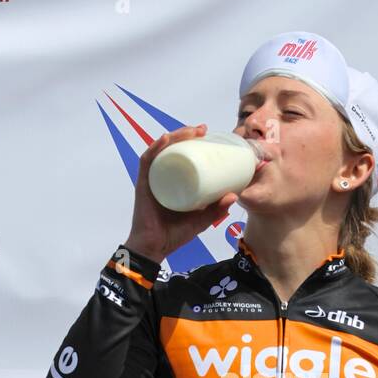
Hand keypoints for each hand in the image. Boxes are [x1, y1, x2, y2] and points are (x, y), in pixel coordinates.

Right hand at [125, 123, 238, 261]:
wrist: (155, 248)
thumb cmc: (174, 235)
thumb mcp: (202, 220)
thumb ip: (216, 210)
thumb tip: (234, 195)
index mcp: (175, 182)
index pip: (183, 157)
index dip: (194, 143)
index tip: (210, 136)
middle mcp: (162, 176)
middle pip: (172, 149)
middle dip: (187, 134)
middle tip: (203, 130)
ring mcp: (152, 179)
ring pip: (161, 150)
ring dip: (175, 136)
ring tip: (192, 131)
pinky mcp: (143, 184)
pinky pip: (148, 161)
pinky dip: (156, 148)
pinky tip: (166, 139)